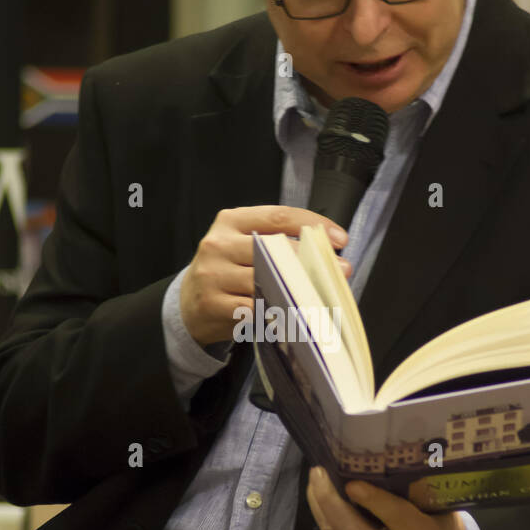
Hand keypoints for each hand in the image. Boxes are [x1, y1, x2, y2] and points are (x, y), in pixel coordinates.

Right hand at [180, 205, 352, 346]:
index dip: (312, 224)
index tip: (340, 238)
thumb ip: (275, 241)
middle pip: (274, 248)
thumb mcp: (243, 245)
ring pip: (265, 280)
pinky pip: (254, 308)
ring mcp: (213, 275)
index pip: (279, 216)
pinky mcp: (212, 304)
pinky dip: (277, 311)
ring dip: (299, 289)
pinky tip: (293, 313)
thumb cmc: (227, 271)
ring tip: (322, 294)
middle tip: (342, 270)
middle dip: (312, 259)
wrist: (187, 304)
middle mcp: (218, 244)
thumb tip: (326, 250)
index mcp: (231, 221)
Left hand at [306, 466, 466, 529]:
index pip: (394, 516)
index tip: (350, 481)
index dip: (370, 498)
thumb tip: (368, 465)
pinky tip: (323, 505)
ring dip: (320, 510)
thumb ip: (407, 492)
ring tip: (314, 483)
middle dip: (329, 501)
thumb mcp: (435, 506)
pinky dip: (327, 524)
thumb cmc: (437, 525)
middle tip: (317, 473)